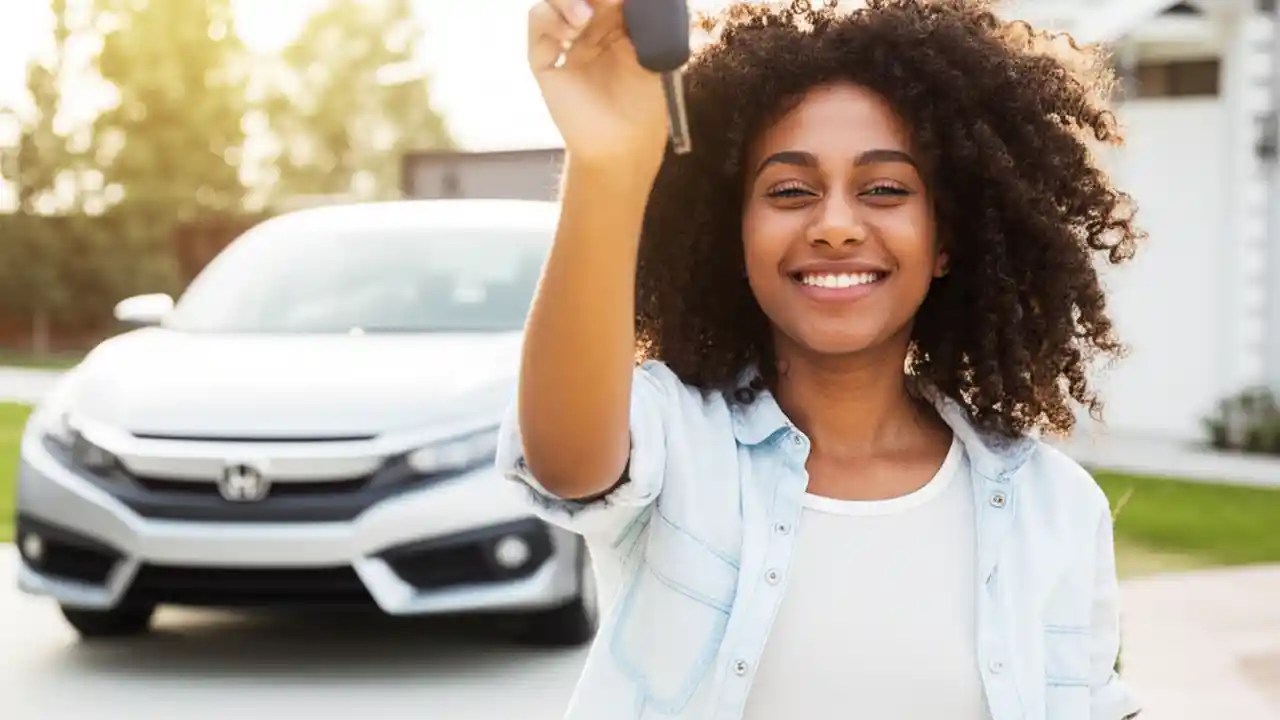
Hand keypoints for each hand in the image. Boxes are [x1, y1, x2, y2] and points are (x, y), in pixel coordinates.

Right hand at [527, 0, 668, 171]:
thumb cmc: (642, 106)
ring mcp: (565, 44)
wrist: (622, 146)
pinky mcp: (545, 63)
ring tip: (584, 17)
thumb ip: (642, 20)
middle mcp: (588, 29)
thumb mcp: (651, 55)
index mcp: (615, 24)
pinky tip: (569, 37)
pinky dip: (550, 22)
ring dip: (566, 0)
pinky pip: (537, 28)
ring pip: (551, 2)